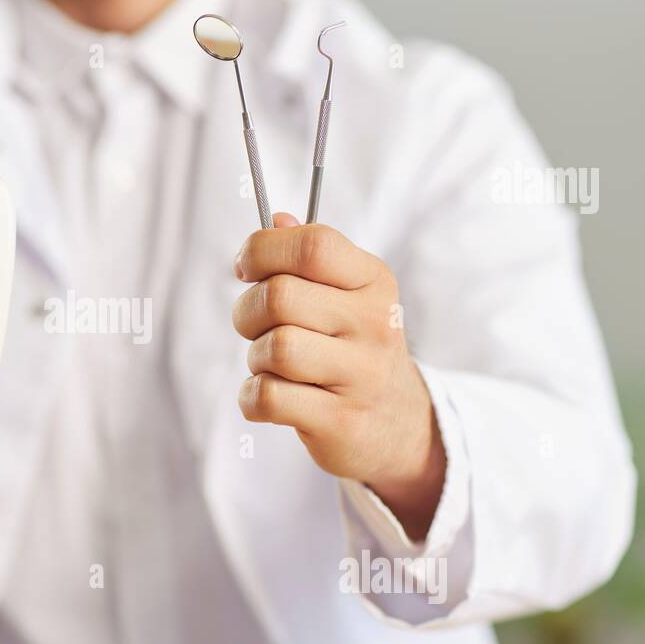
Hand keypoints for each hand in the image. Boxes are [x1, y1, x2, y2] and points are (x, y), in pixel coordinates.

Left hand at [231, 214, 444, 537]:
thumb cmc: (353, 347)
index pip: (313, 245)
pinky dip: (251, 397)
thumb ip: (310, 256)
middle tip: (256, 327)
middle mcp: (375, 322)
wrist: (399, 424)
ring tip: (271, 365)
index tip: (245, 269)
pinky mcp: (341, 420)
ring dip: (255, 358)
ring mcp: (362, 374)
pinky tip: (266, 397)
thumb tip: (275, 219)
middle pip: (280, 297)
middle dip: (248, 312)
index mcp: (373, 280)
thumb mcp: (347, 294)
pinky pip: (268, 397)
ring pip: (275, 349)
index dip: (263, 250)